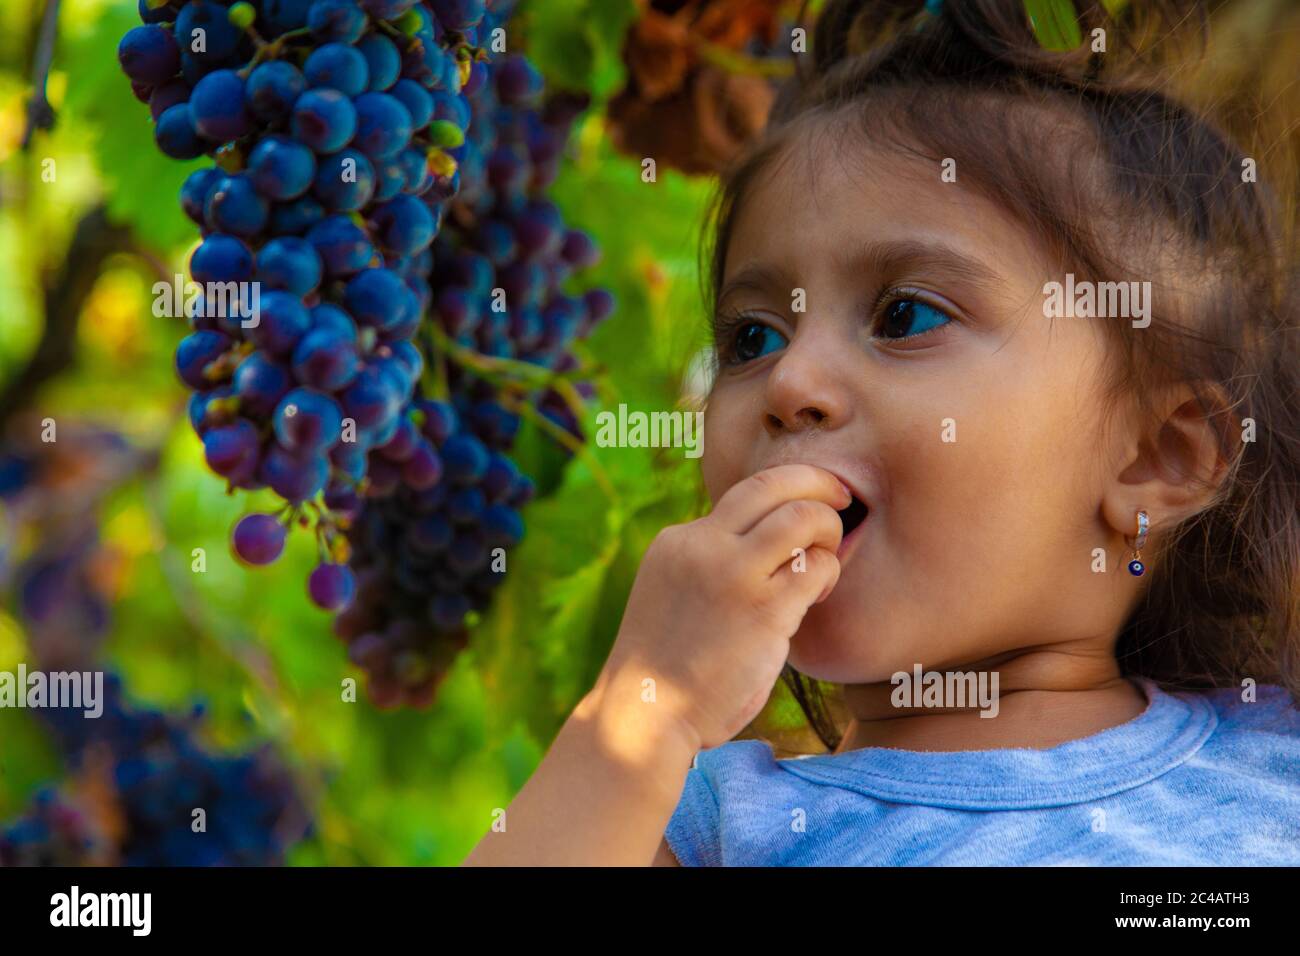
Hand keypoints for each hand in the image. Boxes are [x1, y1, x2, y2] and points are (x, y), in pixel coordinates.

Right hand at [595, 464, 848, 751]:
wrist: (644, 713)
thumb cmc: (667, 667)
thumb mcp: (674, 593)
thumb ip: (711, 564)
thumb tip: (767, 547)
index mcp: (679, 540)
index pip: (746, 493)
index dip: (788, 491)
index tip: (813, 499)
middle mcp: (703, 545)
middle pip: (774, 483)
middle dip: (820, 483)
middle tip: (843, 500)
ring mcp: (732, 575)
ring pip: (804, 516)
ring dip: (829, 530)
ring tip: (825, 559)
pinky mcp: (763, 611)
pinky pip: (817, 567)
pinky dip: (828, 573)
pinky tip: (816, 596)